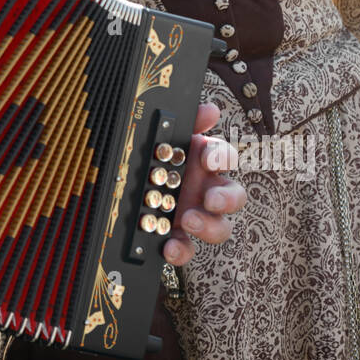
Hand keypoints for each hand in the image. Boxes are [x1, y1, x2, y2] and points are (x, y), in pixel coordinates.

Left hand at [163, 102, 243, 265]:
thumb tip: (211, 109)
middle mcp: (206, 189)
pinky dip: (181, 250)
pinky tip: (168, 246)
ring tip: (189, 221)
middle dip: (227, 199)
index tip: (206, 160)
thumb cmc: (153, 156)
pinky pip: (188, 249)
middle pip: (234, 196)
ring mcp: (195, 215)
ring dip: (209, 226)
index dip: (221, 158)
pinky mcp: (178, 237)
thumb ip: (189, 121)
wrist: (124, 187)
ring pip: (219, 227)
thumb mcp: (165, 136)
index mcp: (203, 162)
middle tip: (210, 199)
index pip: (225, 157)